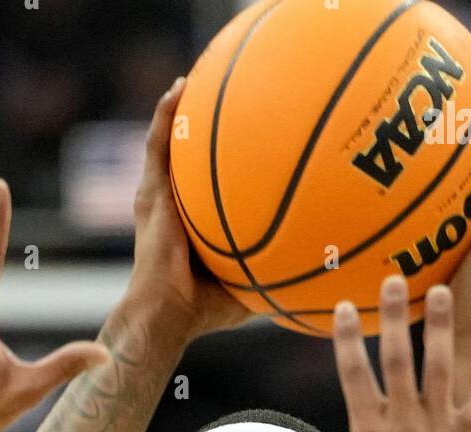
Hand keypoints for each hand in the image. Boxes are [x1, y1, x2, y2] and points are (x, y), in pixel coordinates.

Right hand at [125, 79, 253, 342]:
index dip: (227, 163)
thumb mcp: (250, 286)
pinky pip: (157, 145)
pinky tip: (178, 89)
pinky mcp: (150, 195)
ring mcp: (160, 198)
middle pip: (190, 158)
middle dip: (203, 128)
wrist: (166, 314)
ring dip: (181, 110)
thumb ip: (276, 272)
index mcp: (196, 224)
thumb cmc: (204, 310)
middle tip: (227, 97)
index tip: (254, 139)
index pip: (211, 186)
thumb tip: (320, 272)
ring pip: (170, 143)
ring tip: (195, 77)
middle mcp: (176, 206)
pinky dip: (165, 116)